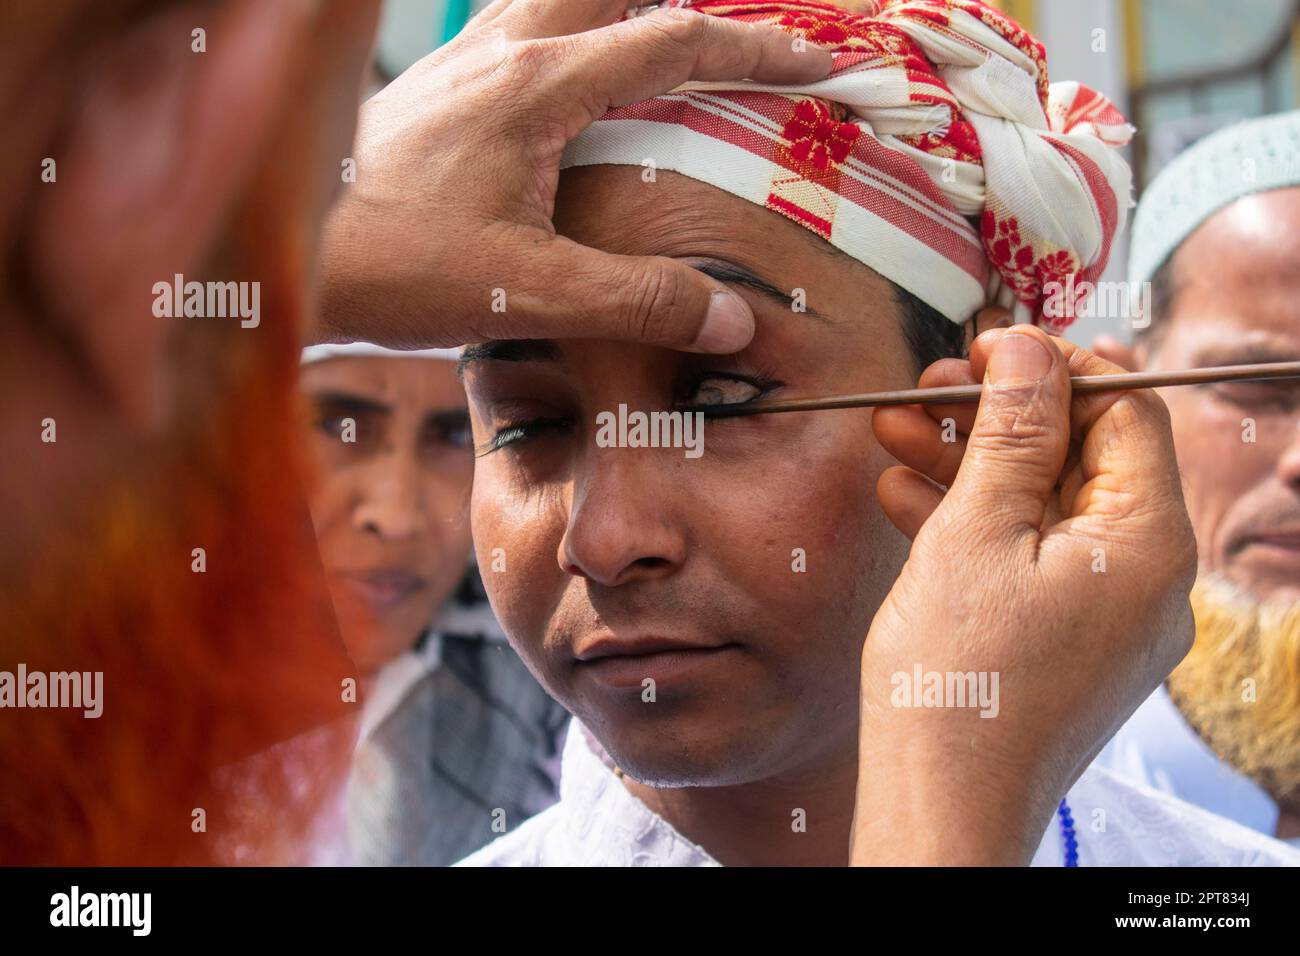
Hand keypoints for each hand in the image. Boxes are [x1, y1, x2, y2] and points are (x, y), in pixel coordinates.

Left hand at [316, 0, 833, 351]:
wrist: (280, 256)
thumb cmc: (390, 267)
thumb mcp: (526, 291)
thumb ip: (637, 301)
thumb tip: (730, 318)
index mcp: (537, 87)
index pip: (673, 40)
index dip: (760, 47)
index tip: (822, 60)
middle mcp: (500, 54)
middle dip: (691, 8)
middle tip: (743, 38)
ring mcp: (462, 65)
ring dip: (624, 9)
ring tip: (669, 50)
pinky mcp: (437, 91)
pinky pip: (520, 32)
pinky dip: (572, 38)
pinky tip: (573, 88)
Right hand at [852, 325, 1196, 864]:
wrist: (938, 808)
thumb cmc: (959, 685)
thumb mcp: (976, 532)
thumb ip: (1011, 432)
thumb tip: (1031, 347)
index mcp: (1148, 543)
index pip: (1127, 413)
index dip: (1057, 366)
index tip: (992, 346)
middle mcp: (1143, 578)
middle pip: (1078, 458)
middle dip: (997, 416)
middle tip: (929, 387)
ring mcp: (1103, 614)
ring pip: (1041, 506)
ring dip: (969, 463)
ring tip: (894, 431)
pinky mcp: (1062, 640)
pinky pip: (1026, 557)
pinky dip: (969, 522)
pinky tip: (902, 494)